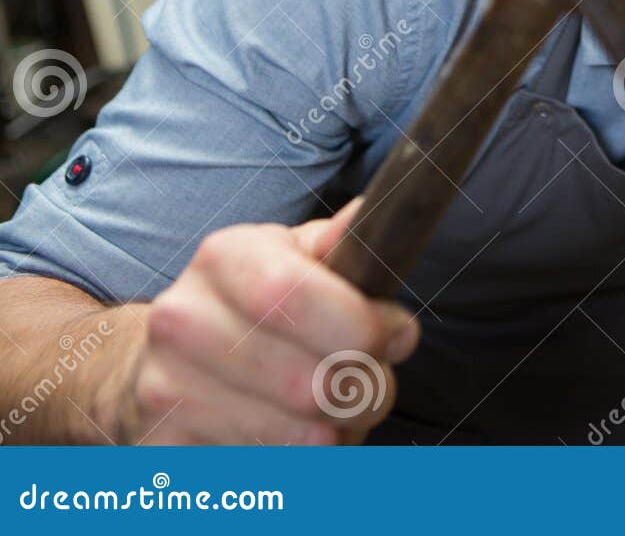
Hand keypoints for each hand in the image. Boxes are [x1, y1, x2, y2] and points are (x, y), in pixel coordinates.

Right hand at [111, 199, 418, 443]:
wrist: (158, 361)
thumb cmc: (254, 305)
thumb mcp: (295, 256)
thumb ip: (344, 245)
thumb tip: (375, 219)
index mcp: (223, 257)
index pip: (294, 296)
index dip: (363, 326)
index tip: (395, 336)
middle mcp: (182, 321)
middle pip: (312, 384)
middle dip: (368, 392)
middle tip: (373, 383)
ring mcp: (166, 392)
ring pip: (299, 441)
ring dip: (341, 434)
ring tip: (337, 411)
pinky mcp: (166, 453)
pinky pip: (269, 476)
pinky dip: (303, 466)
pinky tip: (296, 437)